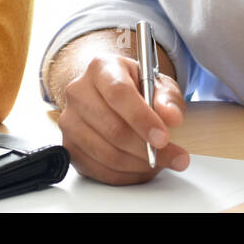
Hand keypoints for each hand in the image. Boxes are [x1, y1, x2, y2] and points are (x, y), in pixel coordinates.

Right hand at [58, 54, 187, 184]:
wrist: (112, 95)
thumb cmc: (136, 88)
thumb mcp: (159, 85)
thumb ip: (167, 99)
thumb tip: (171, 117)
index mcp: (101, 68)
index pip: (118, 93)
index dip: (142, 118)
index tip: (163, 138)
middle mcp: (79, 92)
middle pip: (112, 128)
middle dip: (147, 149)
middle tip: (174, 157)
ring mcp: (70, 121)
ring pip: (107, 154)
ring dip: (139, 164)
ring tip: (162, 161)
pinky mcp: (69, 147)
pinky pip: (100, 170)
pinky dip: (127, 175)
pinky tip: (142, 167)